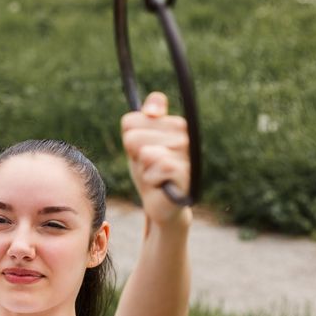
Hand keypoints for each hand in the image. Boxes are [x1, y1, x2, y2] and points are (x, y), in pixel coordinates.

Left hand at [120, 91, 190, 227]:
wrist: (163, 204)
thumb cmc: (149, 171)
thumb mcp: (138, 142)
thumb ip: (138, 121)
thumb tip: (151, 111)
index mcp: (173, 122)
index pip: (129, 122)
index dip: (129, 141)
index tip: (142, 151)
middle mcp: (184, 132)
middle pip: (132, 137)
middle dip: (135, 156)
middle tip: (149, 167)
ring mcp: (187, 151)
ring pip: (143, 151)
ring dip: (143, 169)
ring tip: (155, 175)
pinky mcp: (184, 170)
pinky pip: (152, 164)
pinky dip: (149, 178)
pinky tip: (160, 183)